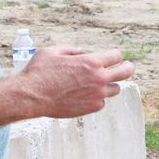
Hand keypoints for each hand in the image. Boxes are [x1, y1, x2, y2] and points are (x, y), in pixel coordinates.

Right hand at [18, 45, 134, 118]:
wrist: (32, 96)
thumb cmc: (40, 71)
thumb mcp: (54, 51)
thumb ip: (72, 50)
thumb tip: (82, 52)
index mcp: (91, 62)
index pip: (117, 56)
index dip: (114, 56)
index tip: (112, 57)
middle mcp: (98, 79)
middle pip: (126, 72)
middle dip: (127, 68)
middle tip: (126, 67)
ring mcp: (97, 95)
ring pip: (116, 89)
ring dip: (110, 84)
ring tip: (101, 83)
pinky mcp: (91, 108)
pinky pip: (102, 102)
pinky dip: (97, 98)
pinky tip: (86, 95)